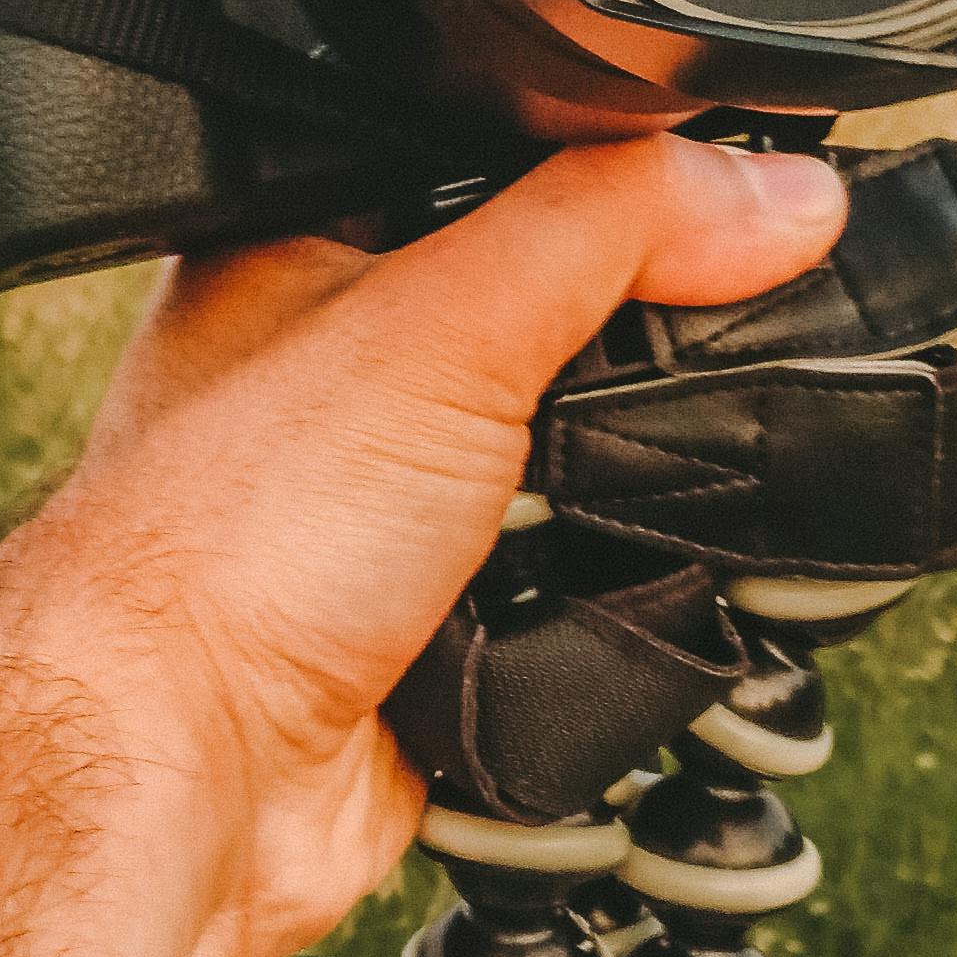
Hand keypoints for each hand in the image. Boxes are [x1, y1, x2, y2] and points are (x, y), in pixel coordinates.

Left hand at [0, 139, 847, 956]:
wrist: (179, 778)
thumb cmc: (222, 544)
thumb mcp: (446, 322)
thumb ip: (617, 227)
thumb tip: (776, 184)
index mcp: (321, 257)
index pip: (520, 179)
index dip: (637, 192)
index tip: (759, 215)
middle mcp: (355, 382)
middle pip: (576, 336)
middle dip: (663, 370)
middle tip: (744, 367)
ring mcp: (401, 517)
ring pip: (594, 476)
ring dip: (652, 498)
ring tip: (684, 490)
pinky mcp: (446, 637)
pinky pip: (588, 601)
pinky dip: (628, 607)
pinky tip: (635, 593)